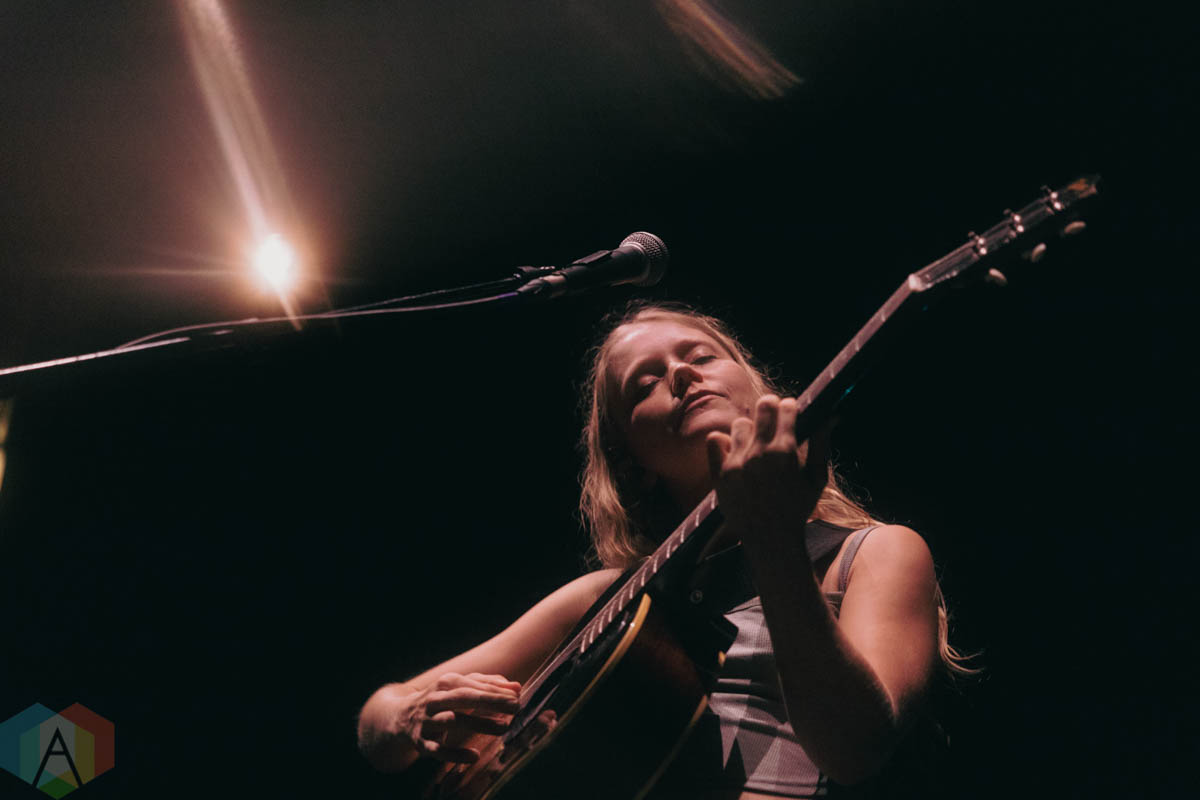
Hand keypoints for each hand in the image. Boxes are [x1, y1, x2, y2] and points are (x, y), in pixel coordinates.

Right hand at [394, 672, 520, 762]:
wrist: (400, 717)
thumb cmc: (440, 699)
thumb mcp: (459, 686)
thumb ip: (487, 684)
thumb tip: (516, 687)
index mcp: (446, 683)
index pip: (473, 684)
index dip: (495, 690)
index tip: (517, 696)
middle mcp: (435, 699)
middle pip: (463, 698)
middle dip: (489, 701)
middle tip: (515, 706)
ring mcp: (427, 721)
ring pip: (453, 721)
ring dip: (478, 723)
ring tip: (503, 728)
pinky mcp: (421, 743)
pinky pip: (438, 749)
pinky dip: (455, 753)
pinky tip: (474, 755)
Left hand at [704, 394, 831, 546]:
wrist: (770, 540)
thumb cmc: (798, 508)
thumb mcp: (816, 478)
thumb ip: (821, 445)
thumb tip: (831, 416)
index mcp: (785, 452)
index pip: (786, 408)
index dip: (791, 407)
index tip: (790, 412)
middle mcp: (759, 454)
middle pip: (763, 407)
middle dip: (771, 407)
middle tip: (773, 417)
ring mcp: (737, 463)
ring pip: (740, 424)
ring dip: (749, 429)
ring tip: (756, 443)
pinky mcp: (720, 474)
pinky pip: (714, 439)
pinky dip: (723, 441)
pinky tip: (735, 450)